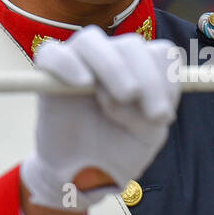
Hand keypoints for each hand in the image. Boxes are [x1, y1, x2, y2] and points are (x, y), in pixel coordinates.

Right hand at [20, 26, 181, 210]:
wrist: (85, 173)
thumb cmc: (119, 148)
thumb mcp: (149, 135)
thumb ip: (153, 112)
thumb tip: (137, 94)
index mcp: (140, 67)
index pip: (159, 52)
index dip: (167, 79)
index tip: (163, 115)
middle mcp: (110, 57)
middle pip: (131, 45)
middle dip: (148, 79)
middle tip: (152, 114)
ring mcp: (78, 61)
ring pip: (92, 40)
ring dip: (113, 67)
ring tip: (124, 98)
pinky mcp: (47, 74)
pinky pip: (52, 53)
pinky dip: (68, 64)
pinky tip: (83, 84)